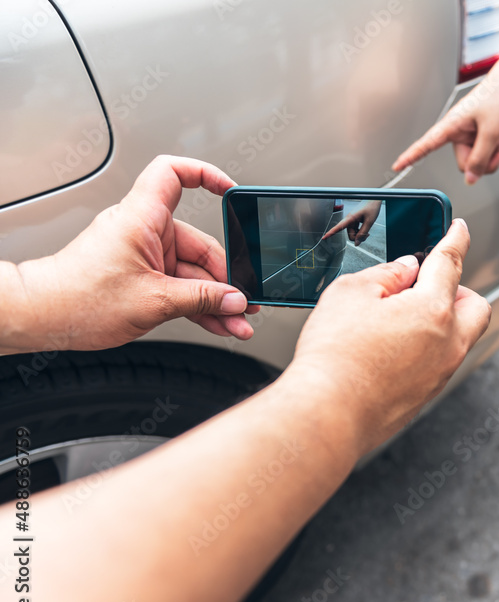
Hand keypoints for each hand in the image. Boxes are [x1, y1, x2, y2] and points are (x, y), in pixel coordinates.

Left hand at [14, 155, 257, 350]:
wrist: (44, 318)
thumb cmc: (78, 298)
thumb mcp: (154, 301)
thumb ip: (202, 299)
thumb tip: (235, 300)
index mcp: (141, 218)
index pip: (173, 174)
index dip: (205, 175)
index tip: (231, 191)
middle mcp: (143, 231)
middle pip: (199, 243)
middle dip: (225, 276)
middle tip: (245, 299)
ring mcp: (144, 255)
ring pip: (193, 273)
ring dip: (217, 299)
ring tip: (237, 321)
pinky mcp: (143, 277)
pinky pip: (181, 287)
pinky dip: (200, 304)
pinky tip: (219, 321)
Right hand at [288, 219, 490, 456]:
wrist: (328, 414)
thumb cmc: (335, 356)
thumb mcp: (350, 293)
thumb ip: (385, 275)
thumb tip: (404, 271)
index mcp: (433, 310)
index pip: (451, 263)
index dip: (455, 240)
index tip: (459, 230)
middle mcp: (447, 343)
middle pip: (475, 306)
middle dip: (459, 289)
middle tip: (429, 284)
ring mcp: (440, 373)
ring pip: (461, 337)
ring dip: (445, 320)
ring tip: (404, 316)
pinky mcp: (425, 396)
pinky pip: (440, 362)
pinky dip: (428, 347)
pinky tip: (394, 347)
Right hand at [322, 199, 381, 245]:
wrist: (374, 201)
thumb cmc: (371, 207)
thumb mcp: (369, 222)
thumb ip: (363, 233)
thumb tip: (356, 243)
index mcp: (350, 218)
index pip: (338, 227)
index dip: (330, 233)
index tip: (324, 237)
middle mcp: (350, 220)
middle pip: (350, 235)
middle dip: (357, 237)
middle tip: (366, 235)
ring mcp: (352, 221)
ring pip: (353, 234)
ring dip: (360, 235)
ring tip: (367, 232)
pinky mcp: (355, 222)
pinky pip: (356, 231)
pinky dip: (361, 233)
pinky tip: (366, 231)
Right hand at [391, 19, 498, 184]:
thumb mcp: (492, 132)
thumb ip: (480, 159)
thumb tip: (470, 179)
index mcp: (452, 124)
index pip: (426, 145)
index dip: (410, 157)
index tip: (397, 166)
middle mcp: (459, 129)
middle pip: (465, 162)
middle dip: (483, 161)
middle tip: (497, 151)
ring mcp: (472, 131)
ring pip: (479, 159)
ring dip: (494, 153)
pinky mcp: (483, 131)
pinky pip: (489, 151)